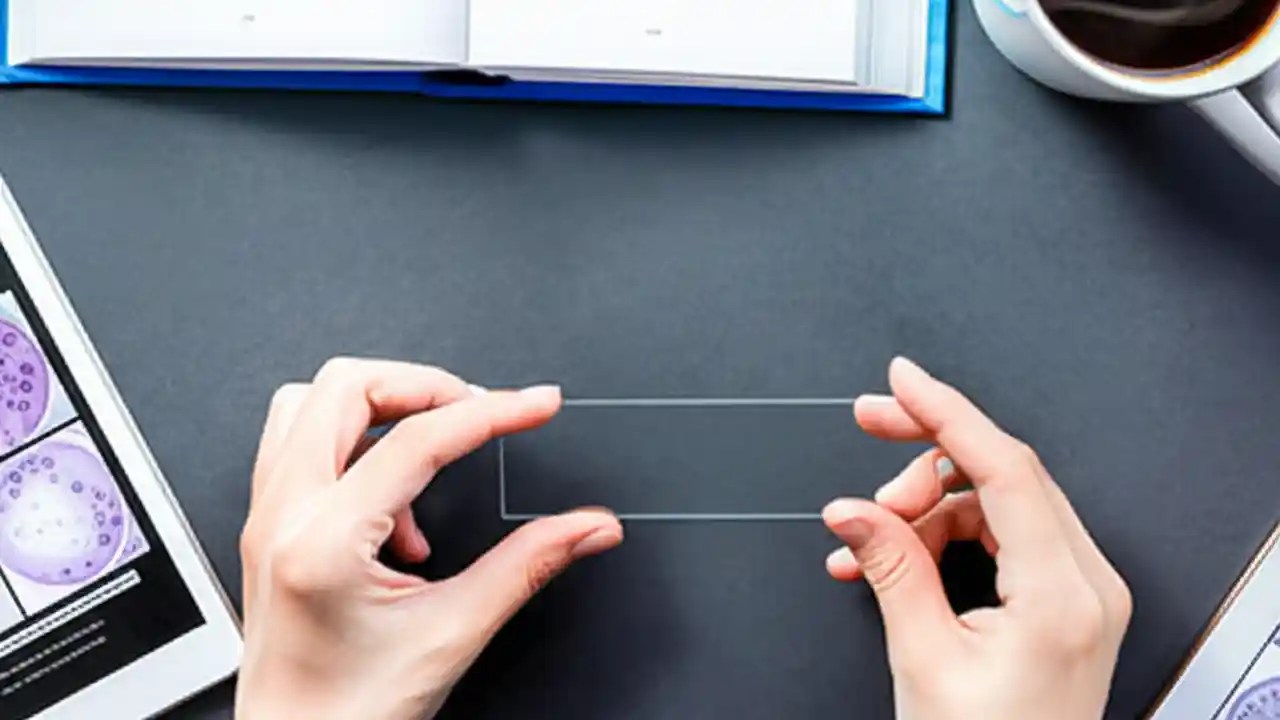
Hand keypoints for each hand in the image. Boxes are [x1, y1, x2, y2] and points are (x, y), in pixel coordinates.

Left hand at [235, 359, 622, 719]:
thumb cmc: (351, 711)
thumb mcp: (453, 632)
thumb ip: (527, 565)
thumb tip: (586, 526)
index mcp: (324, 542)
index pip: (420, 441)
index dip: (494, 412)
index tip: (537, 405)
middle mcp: (282, 516)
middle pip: (346, 387)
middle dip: (426, 386)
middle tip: (481, 408)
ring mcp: (266, 517)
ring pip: (310, 402)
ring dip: (380, 405)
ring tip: (432, 445)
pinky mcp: (266, 526)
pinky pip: (299, 441)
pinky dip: (354, 442)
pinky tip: (396, 499)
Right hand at [823, 357, 1130, 719]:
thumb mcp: (923, 659)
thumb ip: (889, 568)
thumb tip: (852, 508)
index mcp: (1062, 599)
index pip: (1006, 470)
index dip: (947, 413)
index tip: (902, 381)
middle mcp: (1087, 586)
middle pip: (1005, 474)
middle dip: (926, 450)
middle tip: (869, 424)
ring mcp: (1082, 591)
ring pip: (998, 500)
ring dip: (927, 502)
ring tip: (868, 532)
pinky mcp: (1066, 600)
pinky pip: (1003, 533)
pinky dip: (945, 533)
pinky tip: (893, 552)